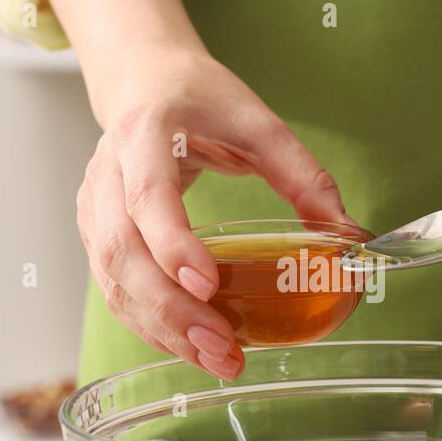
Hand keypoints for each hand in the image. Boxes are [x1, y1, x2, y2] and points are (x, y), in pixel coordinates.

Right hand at [77, 42, 351, 378]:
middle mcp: (108, 173)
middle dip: (171, 308)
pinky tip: (190, 346)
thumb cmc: (200, 99)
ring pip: (113, 280)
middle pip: (123, 251)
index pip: (148, 195)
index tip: (209, 284)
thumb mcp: (259, 124)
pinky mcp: (96, 233)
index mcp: (147, 135)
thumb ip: (303, 176)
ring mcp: (94, 207)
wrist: (143, 80)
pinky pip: (114, 289)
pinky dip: (150, 324)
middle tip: (223, 346)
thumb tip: (347, 235)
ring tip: (216, 360)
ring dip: (162, 329)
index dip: (173, 243)